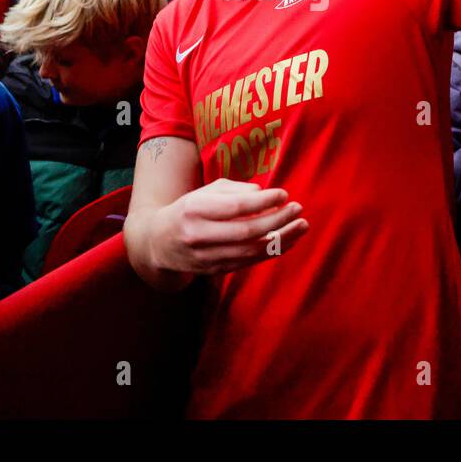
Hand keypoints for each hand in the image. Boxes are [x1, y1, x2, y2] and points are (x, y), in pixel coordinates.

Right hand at [146, 179, 307, 275]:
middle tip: (298, 209)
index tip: (284, 195)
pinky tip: (287, 241)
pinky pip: (249, 262)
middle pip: (246, 231)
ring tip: (301, 226)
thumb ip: (234, 190)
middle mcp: (199, 235)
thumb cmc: (188, 210)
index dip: (263, 202)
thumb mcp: (204, 192)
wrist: (159, 243)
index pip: (235, 207)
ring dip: (281, 239)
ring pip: (250, 251)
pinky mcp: (215, 270)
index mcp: (194, 209)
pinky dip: (271, 252)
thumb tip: (263, 194)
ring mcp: (206, 257)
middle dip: (278, 220)